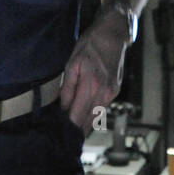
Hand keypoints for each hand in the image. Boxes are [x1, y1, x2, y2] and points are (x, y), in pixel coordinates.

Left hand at [60, 9, 127, 132]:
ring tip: (71, 133)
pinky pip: (102, 108)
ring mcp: (112, 93)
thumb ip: (68, 86)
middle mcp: (104, 92)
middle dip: (76, 131)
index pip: (78, 115)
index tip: (58, 135)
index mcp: (91, 85)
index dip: (68, 127)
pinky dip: (92, 115)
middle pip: (89, 121)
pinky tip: (83, 119)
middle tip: (62, 140)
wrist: (113, 35)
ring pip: (97, 117)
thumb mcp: (73, 62)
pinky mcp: (115, 91)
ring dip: (85, 126)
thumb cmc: (91, 45)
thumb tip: (63, 106)